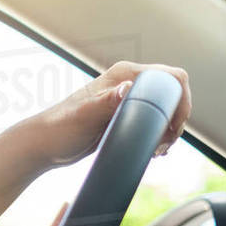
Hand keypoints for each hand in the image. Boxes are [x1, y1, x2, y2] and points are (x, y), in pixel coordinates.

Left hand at [31, 61, 191, 168]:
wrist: (44, 146)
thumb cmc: (59, 129)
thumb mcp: (84, 116)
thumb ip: (106, 101)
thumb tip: (127, 88)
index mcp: (124, 74)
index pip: (171, 77)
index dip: (181, 102)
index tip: (172, 128)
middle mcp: (129, 83)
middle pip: (173, 94)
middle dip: (176, 120)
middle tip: (163, 144)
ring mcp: (128, 99)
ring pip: (166, 110)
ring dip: (169, 131)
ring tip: (157, 150)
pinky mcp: (125, 116)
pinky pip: (154, 121)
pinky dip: (160, 135)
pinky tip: (153, 150)